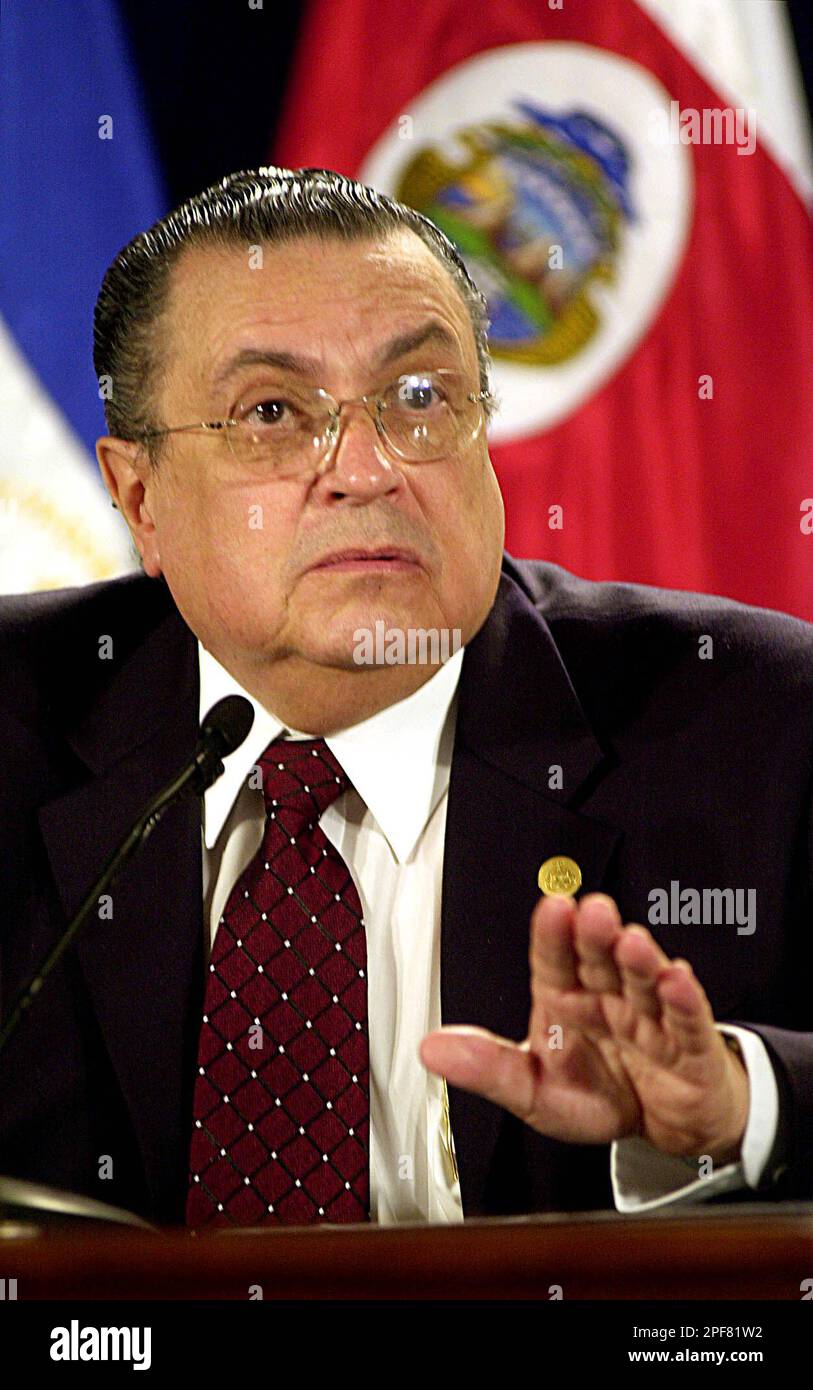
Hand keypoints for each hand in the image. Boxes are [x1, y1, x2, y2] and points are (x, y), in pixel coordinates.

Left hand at [420, 892, 749, 1164]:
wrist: (663, 1126)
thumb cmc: (601, 1096)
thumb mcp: (535, 1092)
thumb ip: (489, 1069)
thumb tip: (432, 1049)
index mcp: (567, 1001)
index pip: (554, 961)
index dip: (553, 935)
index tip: (552, 907)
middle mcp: (608, 999)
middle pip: (600, 961)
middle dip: (597, 936)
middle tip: (592, 912)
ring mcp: (650, 1018)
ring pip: (643, 982)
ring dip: (639, 961)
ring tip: (631, 942)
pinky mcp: (689, 1046)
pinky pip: (687, 1020)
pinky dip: (684, 1000)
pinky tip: (677, 979)